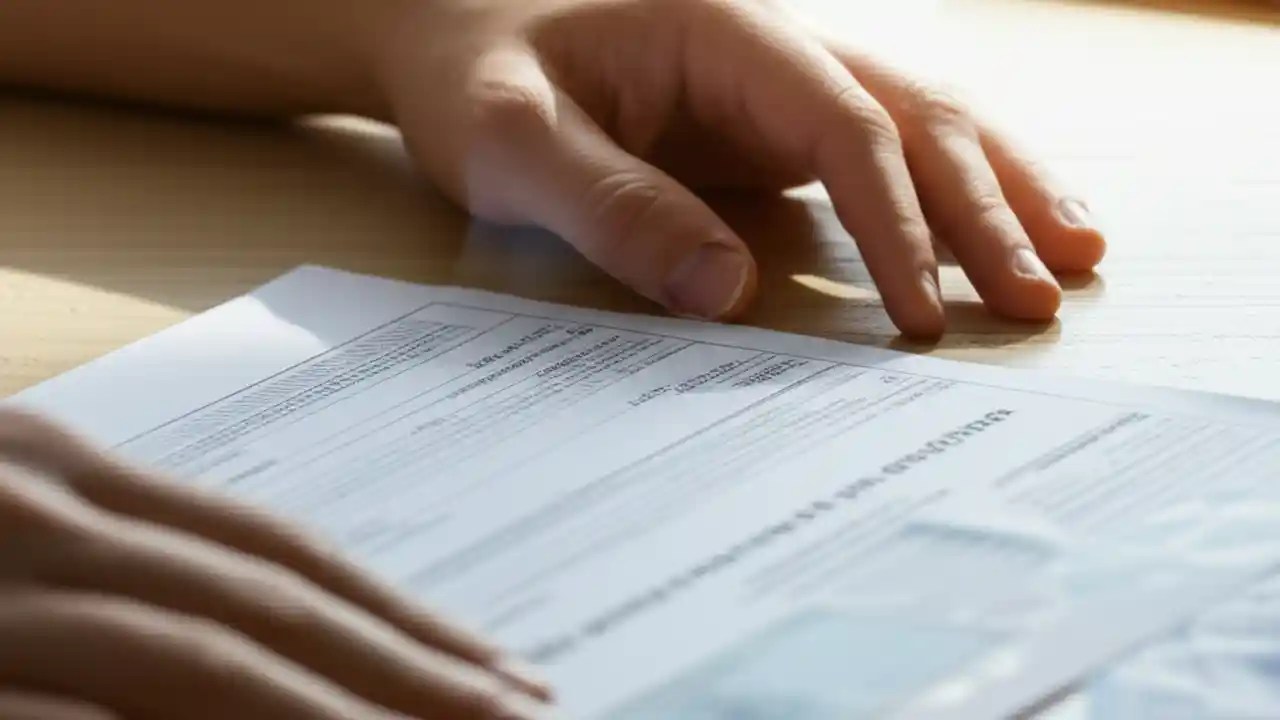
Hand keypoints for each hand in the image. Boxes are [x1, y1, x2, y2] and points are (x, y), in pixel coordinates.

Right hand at [0, 410, 552, 719]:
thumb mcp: (14, 511)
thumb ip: (132, 554)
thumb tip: (275, 616)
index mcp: (76, 473)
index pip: (279, 546)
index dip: (399, 610)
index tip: (494, 661)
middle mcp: (51, 520)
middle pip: (275, 600)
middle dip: (410, 664)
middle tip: (519, 711)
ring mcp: (0, 598)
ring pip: (207, 658)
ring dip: (343, 711)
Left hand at [377, 0, 1105, 335]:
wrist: (451, 29)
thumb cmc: (475, 73)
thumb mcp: (513, 141)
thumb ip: (612, 209)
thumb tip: (725, 295)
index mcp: (727, 35)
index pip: (843, 130)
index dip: (896, 223)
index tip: (921, 319)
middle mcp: (776, 49)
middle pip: (916, 116)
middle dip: (985, 209)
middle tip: (1039, 299)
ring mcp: (780, 84)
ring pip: (924, 120)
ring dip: (1002, 188)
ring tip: (1076, 256)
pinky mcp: (772, 122)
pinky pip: (885, 150)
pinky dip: (952, 190)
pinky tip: (995, 227)